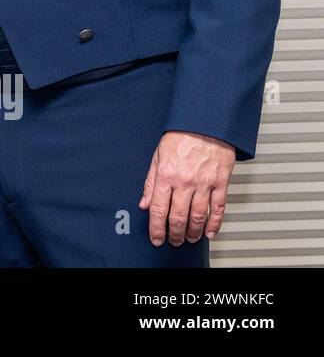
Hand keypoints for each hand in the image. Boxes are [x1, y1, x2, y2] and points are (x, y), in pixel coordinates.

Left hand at [139, 130, 235, 245]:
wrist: (205, 123)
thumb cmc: (181, 136)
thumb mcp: (157, 156)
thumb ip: (151, 182)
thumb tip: (144, 203)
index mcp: (166, 175)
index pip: (158, 209)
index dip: (156, 228)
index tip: (156, 238)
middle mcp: (185, 182)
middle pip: (178, 217)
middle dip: (174, 234)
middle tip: (173, 242)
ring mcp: (204, 184)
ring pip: (198, 216)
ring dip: (194, 232)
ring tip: (190, 239)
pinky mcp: (221, 183)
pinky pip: (218, 208)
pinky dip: (215, 223)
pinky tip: (210, 232)